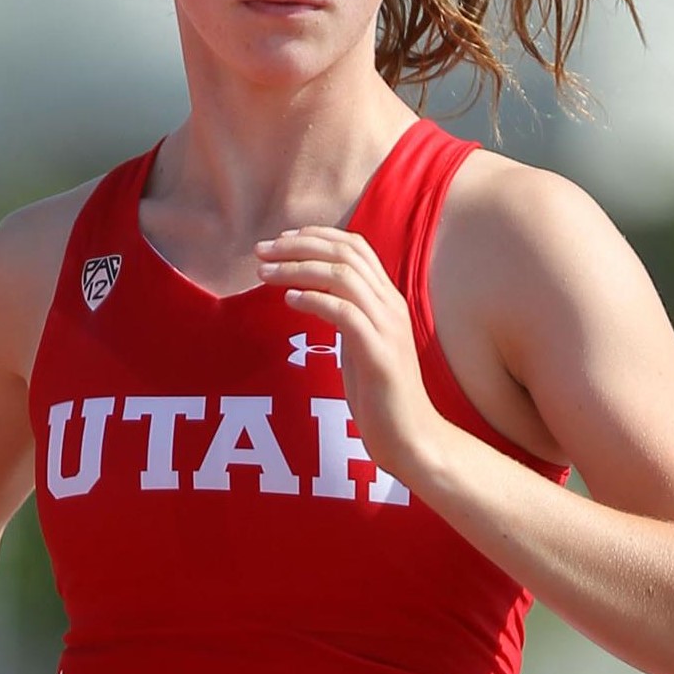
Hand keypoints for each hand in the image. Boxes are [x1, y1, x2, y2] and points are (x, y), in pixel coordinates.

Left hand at [255, 226, 445, 475]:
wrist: (411, 438)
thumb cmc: (380, 394)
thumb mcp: (360, 343)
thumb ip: (344, 314)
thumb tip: (310, 293)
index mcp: (387, 300)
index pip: (355, 247)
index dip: (316, 235)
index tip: (280, 239)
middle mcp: (392, 306)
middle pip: (346, 254)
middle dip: (299, 245)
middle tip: (261, 251)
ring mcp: (388, 329)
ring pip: (343, 277)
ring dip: (298, 268)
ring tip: (265, 274)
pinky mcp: (380, 355)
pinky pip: (345, 314)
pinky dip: (314, 301)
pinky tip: (289, 300)